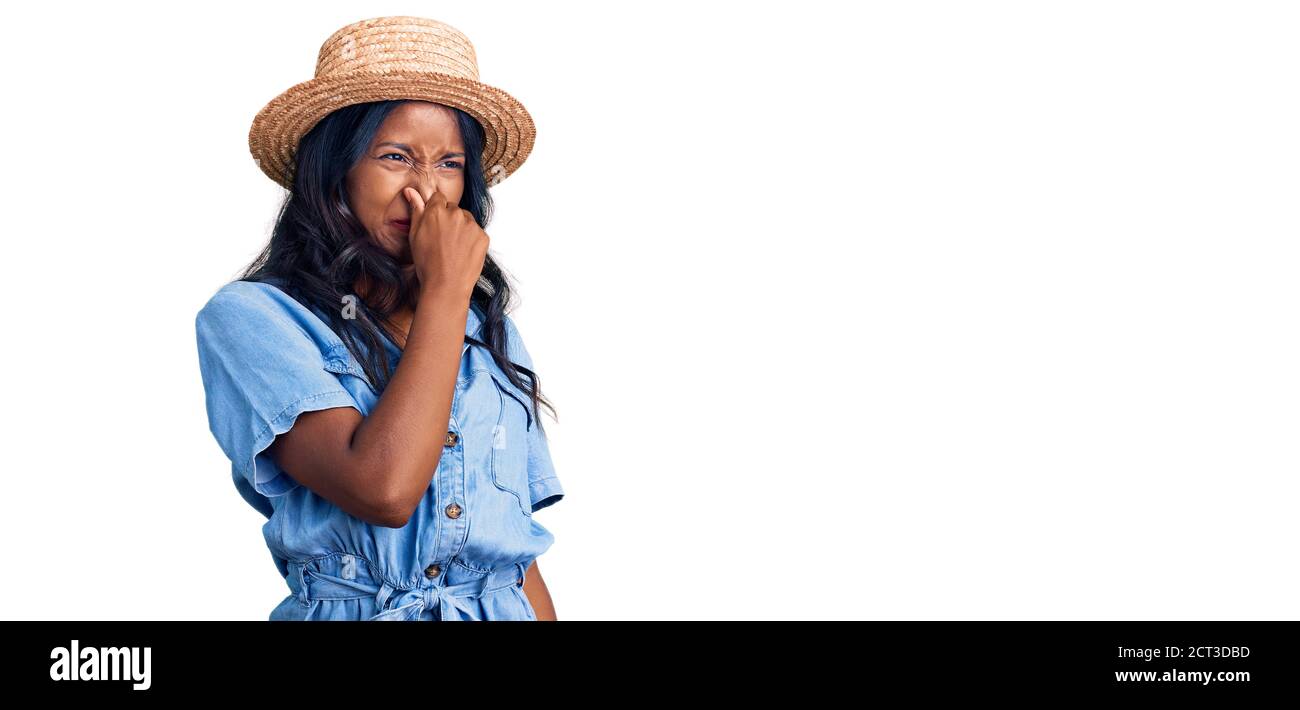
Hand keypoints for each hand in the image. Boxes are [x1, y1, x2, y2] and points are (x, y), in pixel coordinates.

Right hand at [403, 185, 488, 299]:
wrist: (446, 286)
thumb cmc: (427, 263)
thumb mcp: (415, 235)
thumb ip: (416, 210)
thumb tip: (411, 191)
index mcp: (436, 211)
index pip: (438, 197)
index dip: (435, 210)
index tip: (435, 223)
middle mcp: (455, 213)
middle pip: (453, 208)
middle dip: (449, 218)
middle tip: (443, 239)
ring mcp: (471, 225)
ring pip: (466, 219)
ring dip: (461, 228)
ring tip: (453, 247)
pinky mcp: (483, 236)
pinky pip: (476, 232)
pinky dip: (471, 239)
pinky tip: (462, 252)